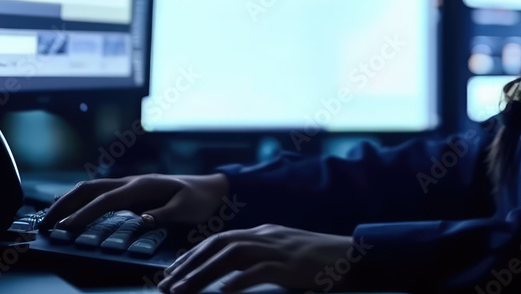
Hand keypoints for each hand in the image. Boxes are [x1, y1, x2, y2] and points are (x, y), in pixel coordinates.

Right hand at [42, 173, 229, 230]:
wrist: (213, 188)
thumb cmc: (201, 200)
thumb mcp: (188, 208)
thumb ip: (164, 214)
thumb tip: (140, 221)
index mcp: (143, 185)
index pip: (106, 200)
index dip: (85, 214)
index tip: (66, 228)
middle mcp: (132, 181)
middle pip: (89, 188)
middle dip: (64, 204)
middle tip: (44, 223)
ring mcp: (129, 185)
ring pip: (90, 188)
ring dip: (68, 200)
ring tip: (48, 217)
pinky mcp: (131, 191)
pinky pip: (99, 193)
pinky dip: (80, 200)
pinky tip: (69, 209)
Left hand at [158, 224, 362, 293]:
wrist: (354, 255)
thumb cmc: (321, 261)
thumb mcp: (287, 255)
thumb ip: (262, 260)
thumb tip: (233, 278)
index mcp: (265, 233)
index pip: (221, 239)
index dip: (195, 254)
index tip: (174, 271)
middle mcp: (267, 236)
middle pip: (220, 244)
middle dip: (190, 263)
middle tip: (167, 283)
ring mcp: (279, 248)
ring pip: (231, 255)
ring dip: (202, 273)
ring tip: (182, 290)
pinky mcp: (290, 265)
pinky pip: (258, 271)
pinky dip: (238, 281)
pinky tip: (222, 292)